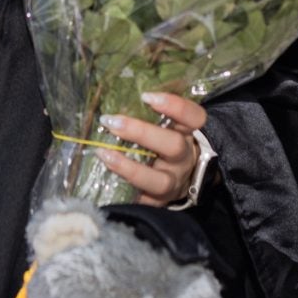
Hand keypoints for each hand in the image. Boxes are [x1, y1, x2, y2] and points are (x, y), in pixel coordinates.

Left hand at [96, 91, 206, 206]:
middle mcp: (185, 158)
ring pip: (158, 180)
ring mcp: (175, 182)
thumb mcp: (169, 126)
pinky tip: (105, 180)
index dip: (174, 106)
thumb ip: (152, 114)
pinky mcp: (161, 202)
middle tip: (111, 121)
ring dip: (128, 167)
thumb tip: (116, 95)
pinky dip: (125, 192)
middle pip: (172, 146)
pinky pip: (144, 201)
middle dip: (141, 133)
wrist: (185, 177)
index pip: (194, 117)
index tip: (146, 97)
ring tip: (104, 154)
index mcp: (190, 134)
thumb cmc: (167, 142)